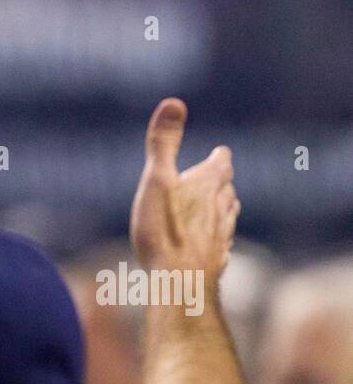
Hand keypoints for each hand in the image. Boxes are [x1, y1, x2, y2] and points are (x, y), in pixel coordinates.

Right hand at [130, 98, 239, 281]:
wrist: (180, 282)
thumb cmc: (164, 230)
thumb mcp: (156, 180)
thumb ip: (163, 143)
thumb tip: (173, 101)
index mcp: (208, 183)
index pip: (220, 161)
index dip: (217, 157)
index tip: (218, 153)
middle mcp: (221, 207)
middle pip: (227, 188)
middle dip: (220, 183)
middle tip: (216, 179)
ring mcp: (221, 235)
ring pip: (227, 216)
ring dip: (222, 210)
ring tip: (216, 210)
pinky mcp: (216, 261)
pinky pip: (219, 244)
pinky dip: (215, 240)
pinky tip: (210, 247)